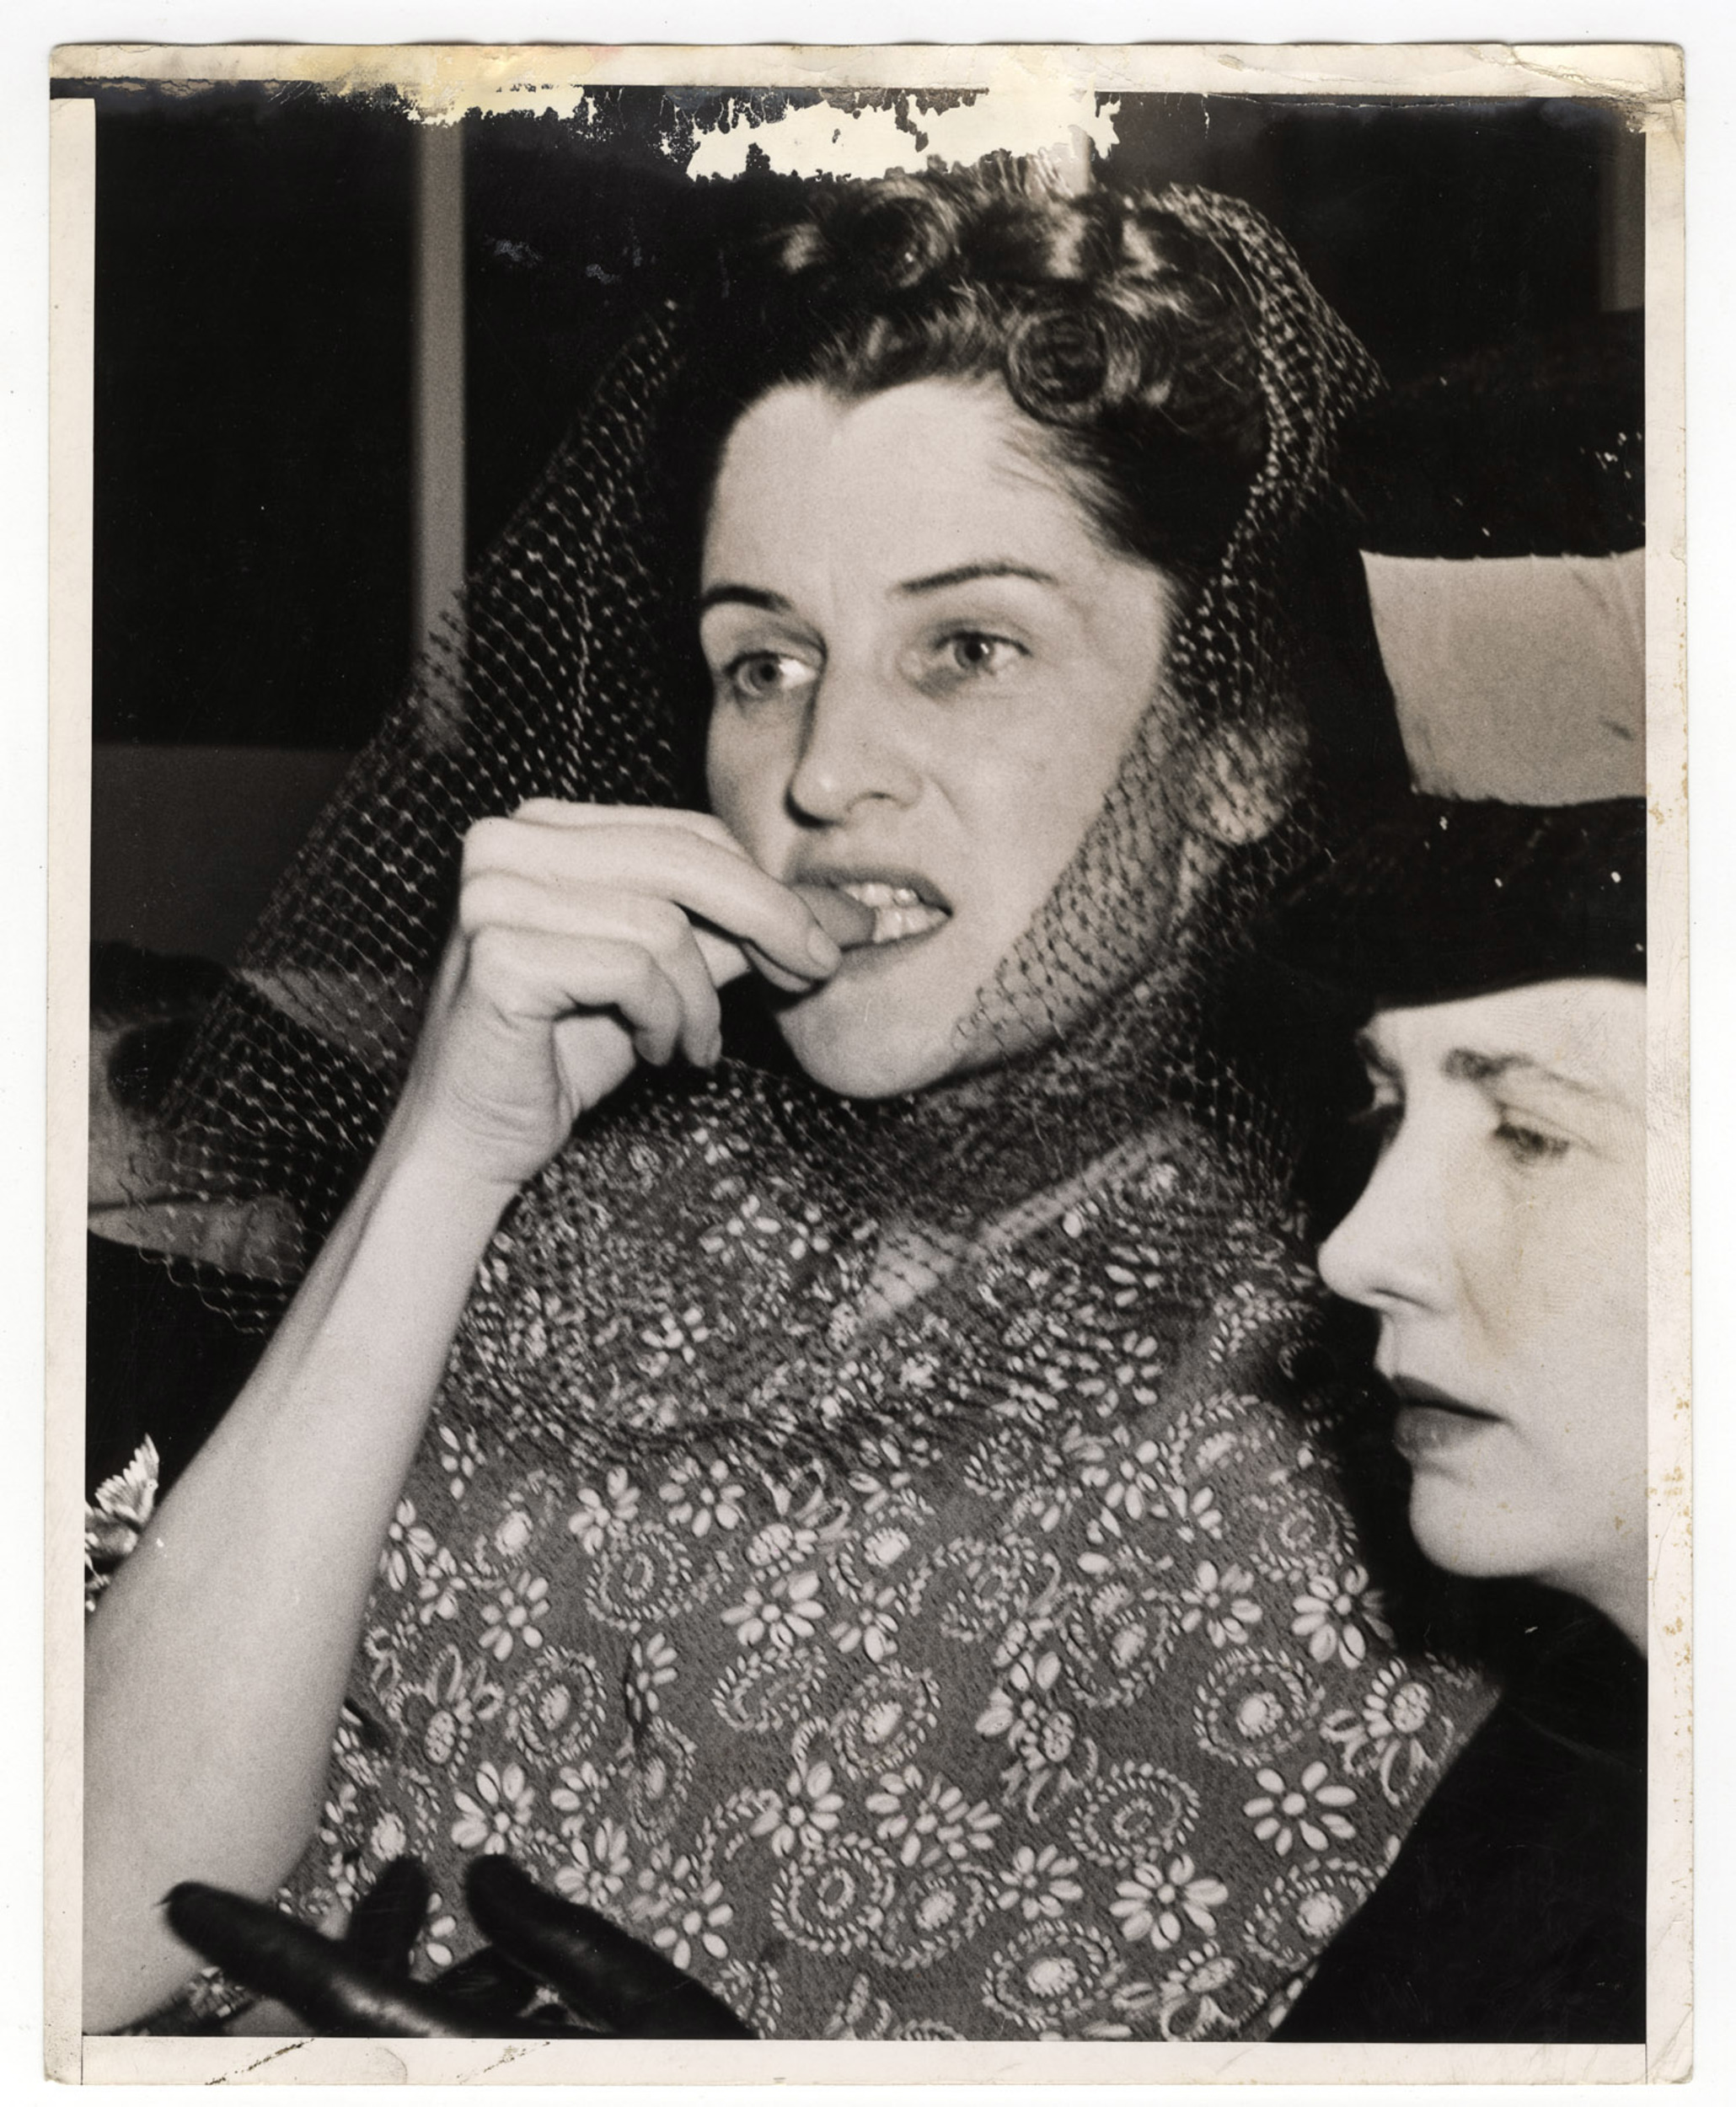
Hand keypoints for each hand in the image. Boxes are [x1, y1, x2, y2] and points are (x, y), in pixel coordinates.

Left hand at [165, 1854, 754, 2038]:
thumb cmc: (715, 2081)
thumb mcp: (652, 2008)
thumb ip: (560, 1941)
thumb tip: (483, 1876)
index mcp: (488, 2075)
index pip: (345, 2006)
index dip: (261, 1950)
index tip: (187, 1900)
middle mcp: (461, 2092)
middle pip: (353, 2033)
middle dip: (340, 1949)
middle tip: (335, 1886)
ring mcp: (480, 2098)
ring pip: (393, 2045)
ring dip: (404, 1977)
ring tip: (439, 1915)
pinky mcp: (494, 2095)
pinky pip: (436, 2057)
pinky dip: (451, 2013)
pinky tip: (503, 1982)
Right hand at [389, 801, 864, 1193]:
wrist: (474, 1135)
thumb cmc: (564, 1053)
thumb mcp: (666, 976)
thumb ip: (736, 932)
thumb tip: (838, 912)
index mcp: (545, 828)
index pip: (687, 833)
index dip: (768, 886)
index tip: (830, 936)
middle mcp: (508, 842)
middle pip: (685, 860)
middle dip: (771, 919)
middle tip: (819, 970)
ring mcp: (494, 893)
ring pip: (664, 923)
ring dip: (702, 999)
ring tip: (694, 1045)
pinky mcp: (498, 953)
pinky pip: (633, 970)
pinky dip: (665, 1019)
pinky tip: (658, 1052)